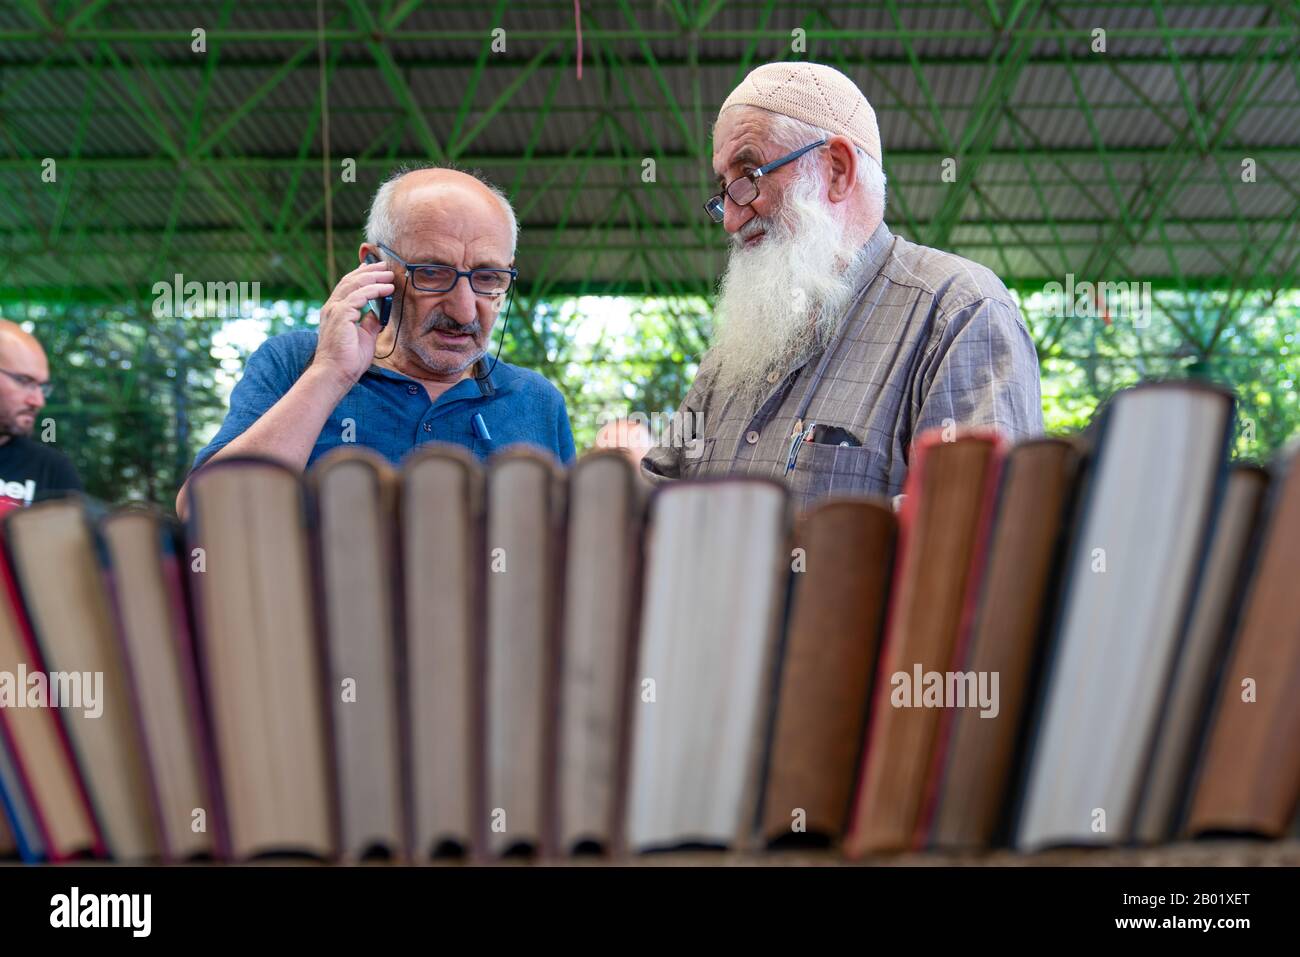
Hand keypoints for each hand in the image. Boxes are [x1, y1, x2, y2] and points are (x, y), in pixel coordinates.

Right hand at [313, 260, 394, 384]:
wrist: (336, 374)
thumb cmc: (348, 360)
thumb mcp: (365, 336)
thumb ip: (370, 322)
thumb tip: (379, 312)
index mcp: (335, 311)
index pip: (348, 286)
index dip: (361, 275)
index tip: (376, 269)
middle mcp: (332, 307)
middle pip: (350, 281)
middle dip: (369, 271)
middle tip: (385, 266)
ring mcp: (334, 310)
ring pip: (355, 285)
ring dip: (374, 277)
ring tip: (389, 275)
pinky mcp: (340, 315)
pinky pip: (359, 296)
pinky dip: (374, 290)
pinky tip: (387, 288)